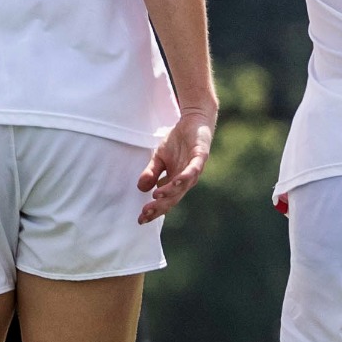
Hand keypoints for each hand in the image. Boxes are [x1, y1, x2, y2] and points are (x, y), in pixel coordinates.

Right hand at [138, 107, 214, 222]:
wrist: (194, 121)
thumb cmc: (178, 142)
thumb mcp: (159, 158)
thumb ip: (151, 172)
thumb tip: (141, 188)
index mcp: (175, 182)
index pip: (165, 201)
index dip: (154, 210)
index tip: (140, 219)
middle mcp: (186, 180)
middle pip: (173, 198)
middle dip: (159, 206)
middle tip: (146, 213)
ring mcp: (194, 169)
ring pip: (183, 186)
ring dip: (170, 192)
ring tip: (157, 197)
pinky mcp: (200, 157)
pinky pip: (193, 169)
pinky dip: (185, 176)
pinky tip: (176, 181)